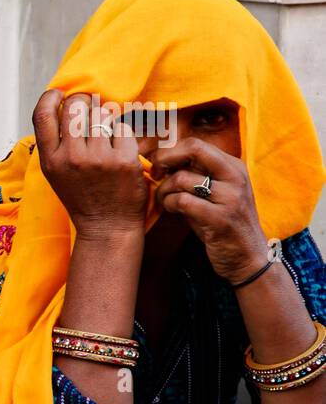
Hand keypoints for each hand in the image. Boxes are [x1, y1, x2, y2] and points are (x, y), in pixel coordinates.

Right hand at [33, 90, 147, 240]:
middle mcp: (71, 158)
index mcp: (50, 160)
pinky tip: (119, 151)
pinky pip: (123, 128)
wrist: (106, 227)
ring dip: (106, 119)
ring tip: (105, 136)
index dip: (51, 97)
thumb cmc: (82, 197)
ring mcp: (98, 159)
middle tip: (91, 113)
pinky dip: (123, 136)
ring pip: (103, 113)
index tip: (61, 94)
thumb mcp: (56, 173)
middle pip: (75, 106)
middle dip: (85, 103)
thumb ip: (56, 143)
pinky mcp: (124, 160)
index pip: (42, 114)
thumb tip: (64, 104)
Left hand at [151, 137, 269, 282]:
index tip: (158, 166)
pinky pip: (183, 201)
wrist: (249, 259)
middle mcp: (235, 177)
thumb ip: (193, 178)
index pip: (196, 144)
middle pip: (193, 149)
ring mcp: (230, 197)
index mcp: (234, 167)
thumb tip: (160, 164)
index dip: (170, 152)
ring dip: (164, 190)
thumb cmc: (222, 226)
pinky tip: (171, 210)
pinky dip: (170, 204)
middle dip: (165, 159)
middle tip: (155, 175)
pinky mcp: (221, 218)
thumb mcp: (213, 196)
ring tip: (164, 201)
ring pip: (182, 178)